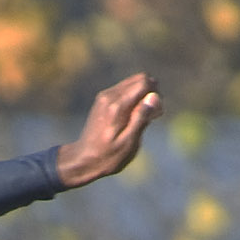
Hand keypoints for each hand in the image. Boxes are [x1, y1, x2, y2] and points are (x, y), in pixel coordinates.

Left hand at [53, 71, 160, 187]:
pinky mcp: (102, 99)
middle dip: (151, 93)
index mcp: (117, 106)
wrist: (83, 160)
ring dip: (143, 96)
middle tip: (151, 116)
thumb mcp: (128, 142)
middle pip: (140, 79)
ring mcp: (104, 96)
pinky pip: (124, 90)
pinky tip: (132, 117)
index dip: (156, 95)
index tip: (156, 114)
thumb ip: (141, 117)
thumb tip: (154, 96)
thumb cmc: (108, 156)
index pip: (145, 82)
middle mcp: (109, 96)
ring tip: (142, 118)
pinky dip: (133, 99)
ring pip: (133, 83)